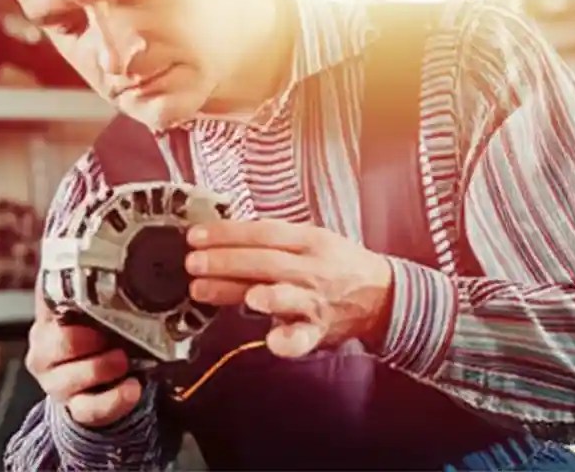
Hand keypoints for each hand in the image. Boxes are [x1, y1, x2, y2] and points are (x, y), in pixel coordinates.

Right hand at [25, 295, 143, 426]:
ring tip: (123, 360)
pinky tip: (132, 387)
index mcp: (48, 319)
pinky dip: (115, 399)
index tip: (92, 295)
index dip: (72, 296)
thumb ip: (98, 291)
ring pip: (71, 378)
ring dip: (102, 367)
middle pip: (59, 343)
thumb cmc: (96, 339)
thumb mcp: (93, 312)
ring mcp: (57, 383)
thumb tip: (124, 252)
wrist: (96, 384)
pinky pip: (91, 408)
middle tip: (112, 335)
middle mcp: (45, 351)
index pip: (48, 299)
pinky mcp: (75, 409)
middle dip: (90, 339)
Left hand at [185, 220, 393, 357]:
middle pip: (265, 261)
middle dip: (225, 261)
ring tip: (219, 291)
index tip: (196, 236)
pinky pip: (304, 336)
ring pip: (284, 294)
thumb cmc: (337, 263)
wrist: (382, 293)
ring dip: (253, 293)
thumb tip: (224, 237)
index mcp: (308, 240)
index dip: (228, 233)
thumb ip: (272, 242)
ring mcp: (316, 299)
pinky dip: (289, 340)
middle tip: (192, 263)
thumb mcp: (310, 240)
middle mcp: (312, 267)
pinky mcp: (320, 329)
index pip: (264, 232)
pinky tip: (272, 341)